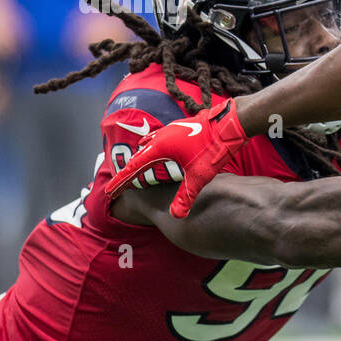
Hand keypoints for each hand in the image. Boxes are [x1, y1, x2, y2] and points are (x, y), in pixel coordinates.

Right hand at [104, 99, 249, 217]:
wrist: (230, 123)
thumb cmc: (214, 147)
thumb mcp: (199, 176)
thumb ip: (186, 196)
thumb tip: (175, 217)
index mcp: (160, 148)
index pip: (134, 168)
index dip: (121, 182)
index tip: (109, 192)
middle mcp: (161, 137)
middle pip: (138, 157)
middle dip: (129, 172)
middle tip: (121, 186)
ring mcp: (171, 129)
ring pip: (149, 146)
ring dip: (141, 158)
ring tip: (136, 169)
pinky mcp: (181, 127)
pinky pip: (160, 139)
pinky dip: (154, 148)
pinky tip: (160, 150)